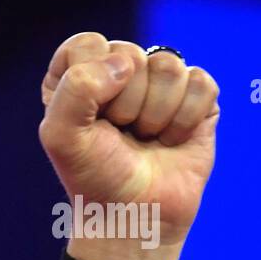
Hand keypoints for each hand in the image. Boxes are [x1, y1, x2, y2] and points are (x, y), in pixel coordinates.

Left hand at [38, 32, 219, 259]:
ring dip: (155, 114)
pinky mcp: (196, 97)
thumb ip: (75, 88)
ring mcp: (159, 83)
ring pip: (168, 66)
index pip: (86, 45)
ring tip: (145, 138)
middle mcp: (118, 73)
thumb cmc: (93, 176)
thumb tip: (128, 64)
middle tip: (120, 134)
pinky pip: (201, 83)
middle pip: (129, 53)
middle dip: (124, 103)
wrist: (134, 215)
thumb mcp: (60, 135)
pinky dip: (184, 120)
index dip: (91, 82)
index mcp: (77, 75)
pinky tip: (171, 140)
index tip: (89, 119)